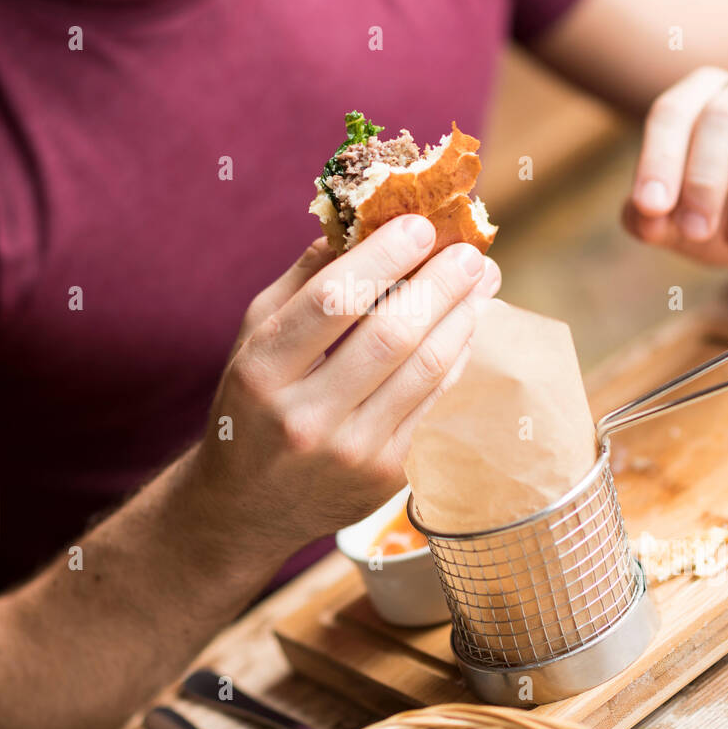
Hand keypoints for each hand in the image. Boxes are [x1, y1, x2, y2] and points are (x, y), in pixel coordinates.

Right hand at [192, 216, 501, 554]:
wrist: (246, 508)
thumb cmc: (254, 404)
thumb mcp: (255, 338)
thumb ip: (304, 280)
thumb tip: (363, 220)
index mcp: (263, 370)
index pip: (333, 301)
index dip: (385, 257)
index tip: (421, 225)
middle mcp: (306, 415)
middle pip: (392, 334)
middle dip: (440, 283)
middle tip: (469, 250)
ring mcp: (350, 451)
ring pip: (425, 369)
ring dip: (463, 315)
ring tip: (481, 280)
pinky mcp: (385, 476)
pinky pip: (435, 402)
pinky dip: (457, 356)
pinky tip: (466, 326)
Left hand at [623, 64, 727, 266]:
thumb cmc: (727, 214)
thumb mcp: (680, 223)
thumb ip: (649, 218)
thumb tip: (644, 217)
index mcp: (707, 97)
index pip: (676, 110)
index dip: (659, 159)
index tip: (652, 208)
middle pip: (725, 114)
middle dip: (704, 179)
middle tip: (695, 232)